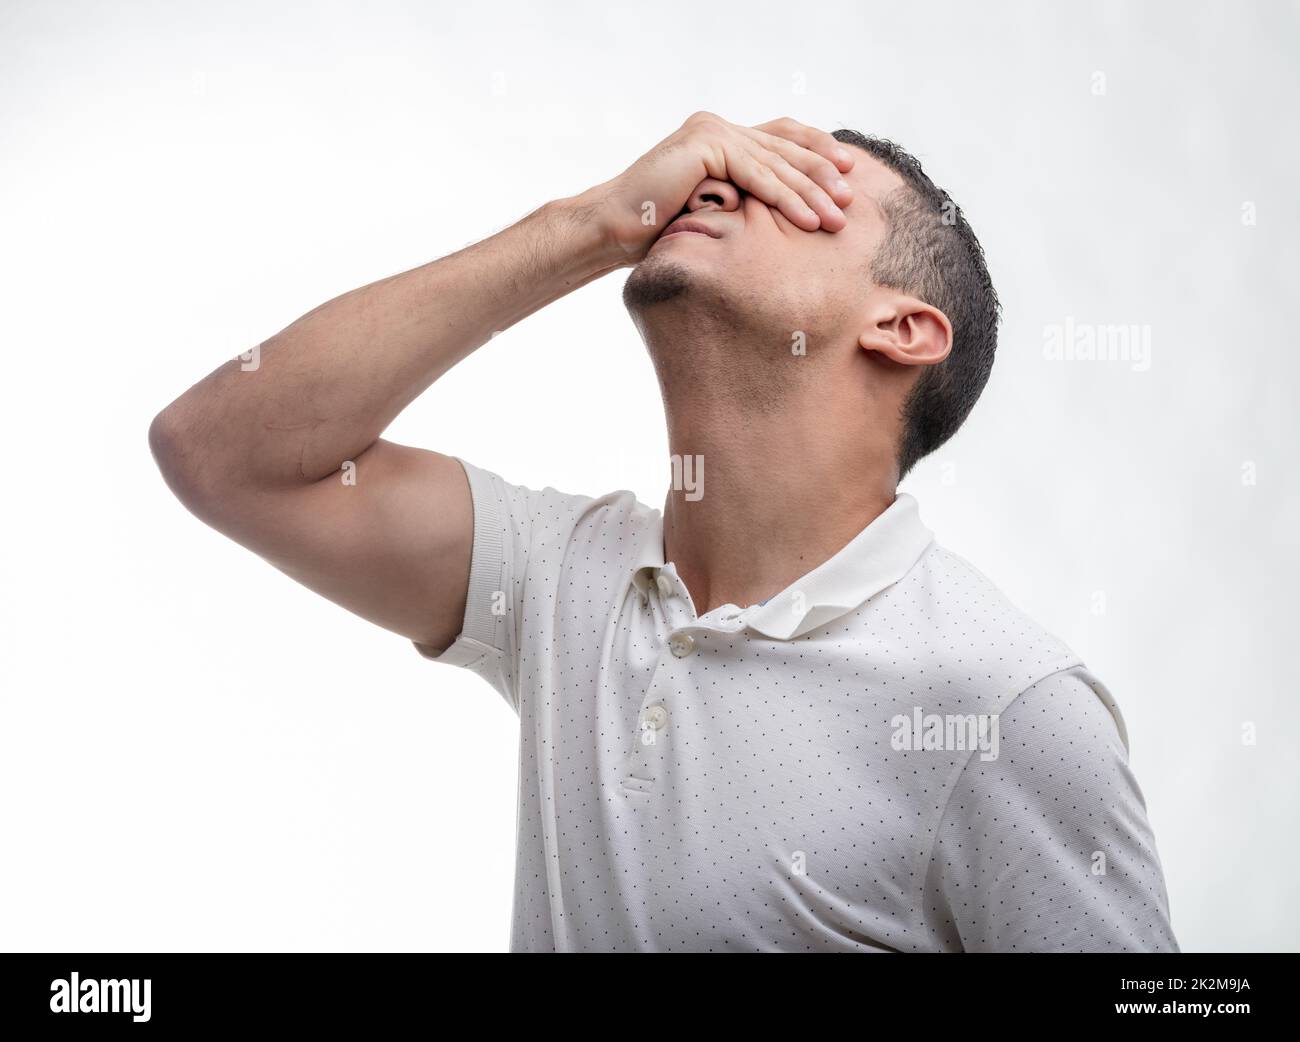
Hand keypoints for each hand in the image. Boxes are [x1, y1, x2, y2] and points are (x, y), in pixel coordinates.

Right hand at [585, 112, 855, 263]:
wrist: (614, 228)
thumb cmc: (656, 230)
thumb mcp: (713, 210)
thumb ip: (742, 199)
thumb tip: (790, 216)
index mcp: (720, 137)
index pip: (779, 136)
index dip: (816, 150)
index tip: (847, 172)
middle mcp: (718, 127)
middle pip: (784, 147)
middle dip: (822, 175)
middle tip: (849, 201)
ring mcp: (712, 131)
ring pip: (775, 163)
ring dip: (810, 193)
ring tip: (835, 218)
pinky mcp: (706, 144)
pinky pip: (756, 173)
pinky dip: (785, 198)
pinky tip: (807, 219)